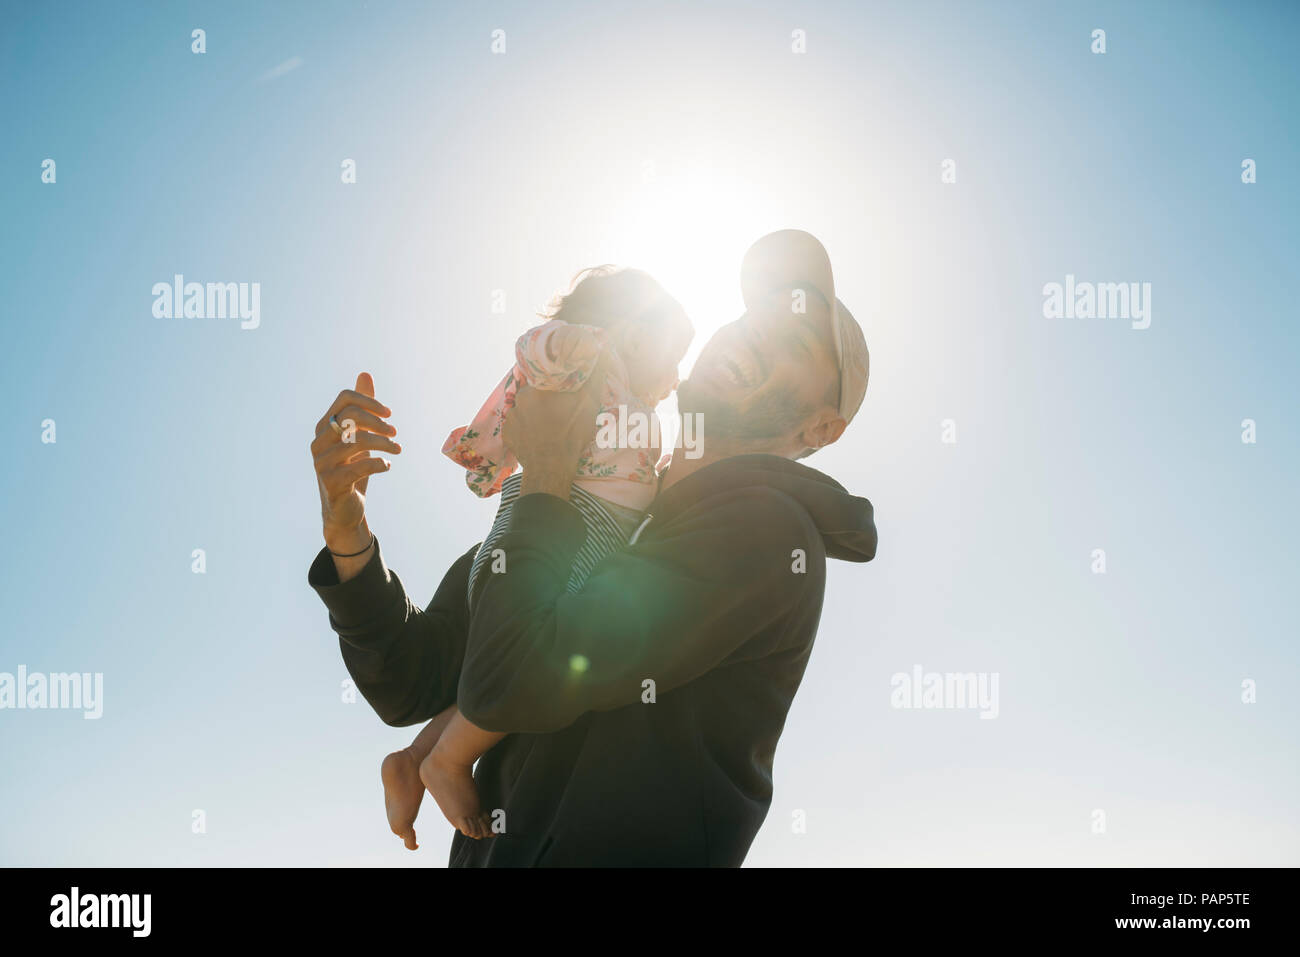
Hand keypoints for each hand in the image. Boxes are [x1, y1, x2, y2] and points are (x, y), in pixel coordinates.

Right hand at [311, 372, 400, 556]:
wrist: (344, 509)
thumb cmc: (352, 468)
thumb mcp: (358, 437)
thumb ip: (362, 408)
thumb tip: (365, 374)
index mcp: (324, 426)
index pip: (345, 398)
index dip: (369, 401)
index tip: (389, 413)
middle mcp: (319, 441)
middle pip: (352, 416)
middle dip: (379, 423)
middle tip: (395, 433)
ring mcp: (322, 462)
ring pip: (359, 441)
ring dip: (385, 444)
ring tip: (398, 450)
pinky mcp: (332, 482)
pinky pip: (361, 466)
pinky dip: (380, 463)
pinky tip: (387, 466)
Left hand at [502, 355, 606, 498]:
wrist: (551, 466)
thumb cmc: (571, 432)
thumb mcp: (589, 402)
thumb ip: (595, 375)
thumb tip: (601, 348)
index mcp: (538, 386)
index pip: (544, 376)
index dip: (554, 383)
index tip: (563, 392)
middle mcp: (520, 398)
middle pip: (534, 394)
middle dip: (544, 400)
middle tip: (558, 412)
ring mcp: (511, 417)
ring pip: (525, 410)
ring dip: (535, 415)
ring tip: (549, 427)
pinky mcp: (507, 434)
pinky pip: (517, 426)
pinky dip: (525, 430)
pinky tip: (538, 437)